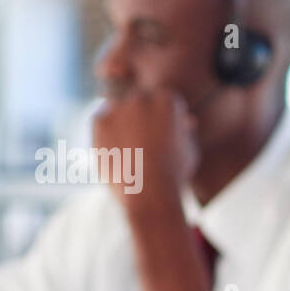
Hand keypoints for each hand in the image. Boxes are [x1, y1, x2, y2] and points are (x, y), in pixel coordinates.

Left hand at [91, 87, 198, 209]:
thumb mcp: (190, 152)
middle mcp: (143, 97)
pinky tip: (116, 154)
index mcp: (168, 100)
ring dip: (121, 124)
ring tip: (128, 152)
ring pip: (117, 109)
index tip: (160, 142)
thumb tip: (187, 121)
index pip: (161, 101)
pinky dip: (106, 136)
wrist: (149, 193)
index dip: (161, 122)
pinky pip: (101, 122)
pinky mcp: (99, 119)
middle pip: (138, 101)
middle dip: (139, 120)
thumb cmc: (173, 176)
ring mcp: (119, 107)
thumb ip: (186, 133)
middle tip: (141, 146)